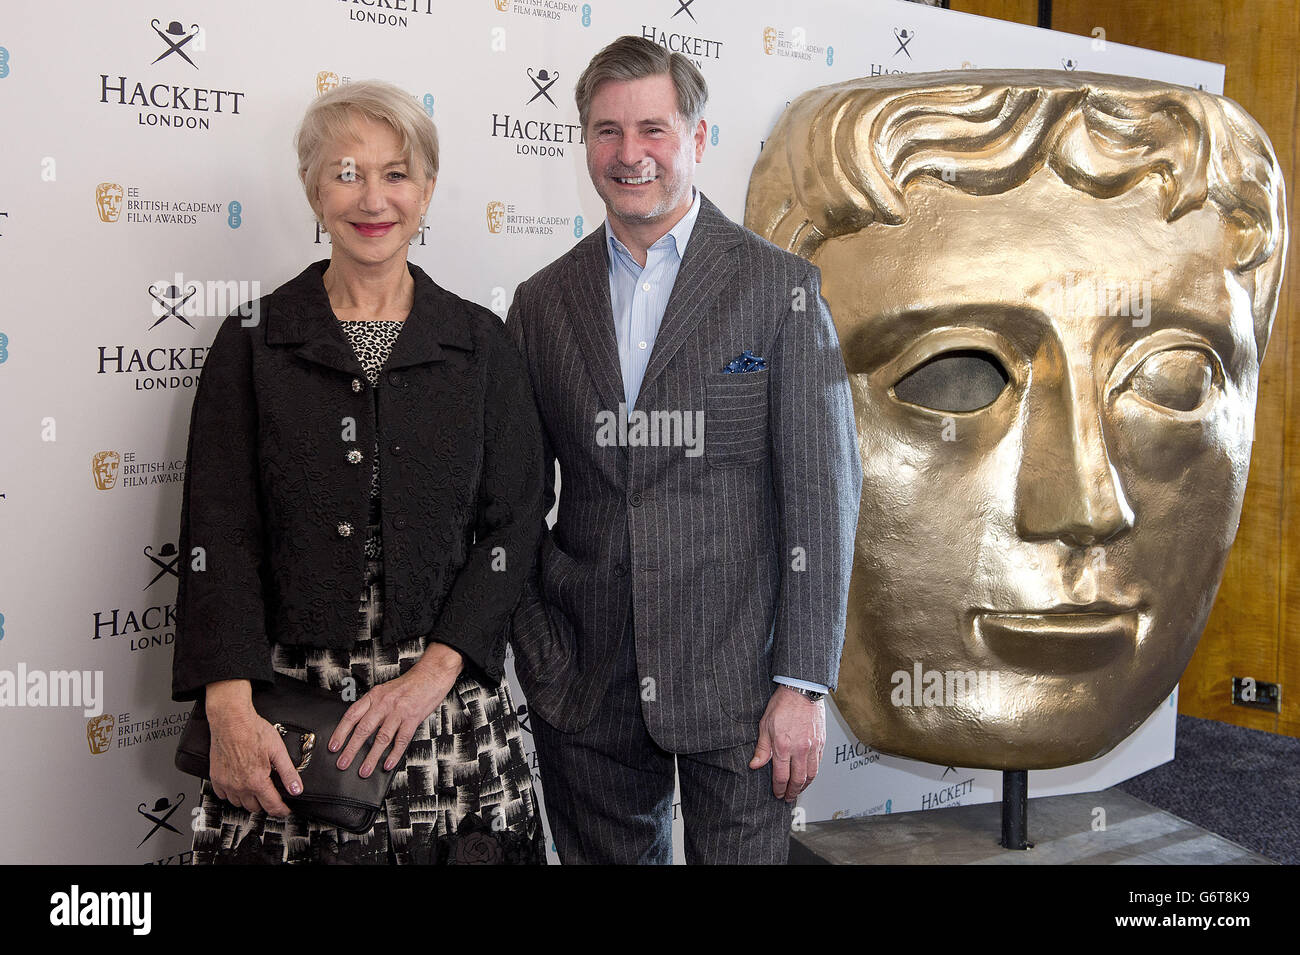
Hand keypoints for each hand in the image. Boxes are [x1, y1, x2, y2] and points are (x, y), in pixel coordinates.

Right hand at [206, 681, 302, 817]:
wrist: (231, 721)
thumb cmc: (252, 731)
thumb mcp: (278, 751)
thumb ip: (288, 773)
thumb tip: (297, 789)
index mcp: (257, 781)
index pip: (272, 806)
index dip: (282, 811)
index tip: (285, 810)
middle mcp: (240, 786)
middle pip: (255, 808)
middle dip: (265, 805)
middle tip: (272, 797)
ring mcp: (226, 783)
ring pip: (238, 804)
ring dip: (249, 801)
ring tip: (257, 791)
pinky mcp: (216, 778)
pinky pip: (223, 796)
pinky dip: (232, 795)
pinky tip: (239, 786)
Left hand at [329, 643, 463, 777]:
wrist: (431, 675)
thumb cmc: (409, 684)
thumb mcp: (385, 690)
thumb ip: (373, 706)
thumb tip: (359, 726)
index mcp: (374, 696)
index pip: (352, 715)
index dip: (341, 732)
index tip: (333, 746)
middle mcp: (384, 703)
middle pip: (364, 729)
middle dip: (351, 749)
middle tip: (343, 763)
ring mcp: (399, 711)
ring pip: (381, 738)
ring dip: (371, 757)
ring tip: (364, 770)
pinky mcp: (412, 718)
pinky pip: (401, 740)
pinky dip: (394, 754)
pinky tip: (387, 764)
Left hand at [749, 684, 825, 801]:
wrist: (802, 689)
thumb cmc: (783, 704)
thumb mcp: (765, 725)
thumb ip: (762, 748)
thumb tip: (755, 765)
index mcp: (783, 746)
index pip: (782, 776)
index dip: (779, 789)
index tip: (778, 794)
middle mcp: (800, 749)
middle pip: (798, 779)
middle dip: (793, 792)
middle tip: (789, 798)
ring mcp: (813, 746)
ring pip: (811, 774)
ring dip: (805, 786)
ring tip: (799, 790)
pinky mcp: (822, 742)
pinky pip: (819, 763)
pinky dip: (814, 773)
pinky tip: (809, 775)